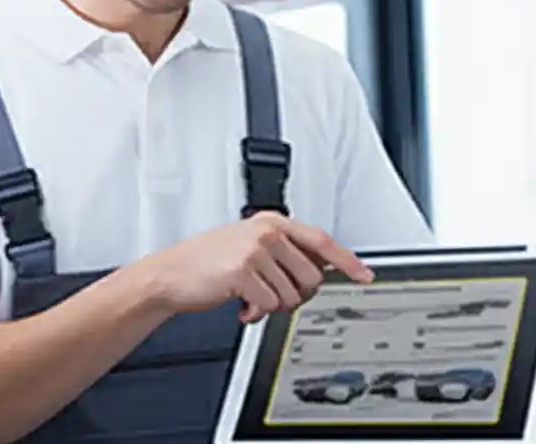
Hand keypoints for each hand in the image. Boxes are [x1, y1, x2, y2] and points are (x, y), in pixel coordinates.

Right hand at [136, 213, 373, 322]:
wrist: (170, 274)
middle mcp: (267, 232)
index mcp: (272, 222)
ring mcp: (255, 250)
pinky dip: (256, 313)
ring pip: (292, 295)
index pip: (322, 241)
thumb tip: (321, 268)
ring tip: (252, 297)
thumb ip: (284, 251)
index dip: (347, 261)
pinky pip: (270, 305)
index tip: (364, 276)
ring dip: (273, 305)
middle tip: (273, 296)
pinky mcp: (243, 271)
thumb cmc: (208, 262)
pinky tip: (241, 305)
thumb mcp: (249, 245)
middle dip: (296, 296)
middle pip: (312, 277)